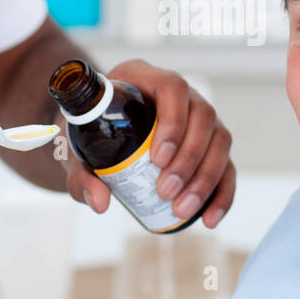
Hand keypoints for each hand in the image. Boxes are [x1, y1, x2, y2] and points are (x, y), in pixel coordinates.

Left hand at [59, 59, 234, 226]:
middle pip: (203, 116)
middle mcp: (181, 95)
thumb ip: (80, 175)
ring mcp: (199, 120)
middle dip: (189, 159)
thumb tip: (100, 203)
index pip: (173, 88)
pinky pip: (226, 167)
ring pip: (220, 140)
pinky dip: (222, 195)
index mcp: (144, 78)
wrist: (93, 138)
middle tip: (165, 192)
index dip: (174, 121)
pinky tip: (209, 219)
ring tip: (181, 208)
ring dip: (206, 178)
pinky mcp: (209, 147)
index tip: (158, 159)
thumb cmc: (85, 133)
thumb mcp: (73, 149)